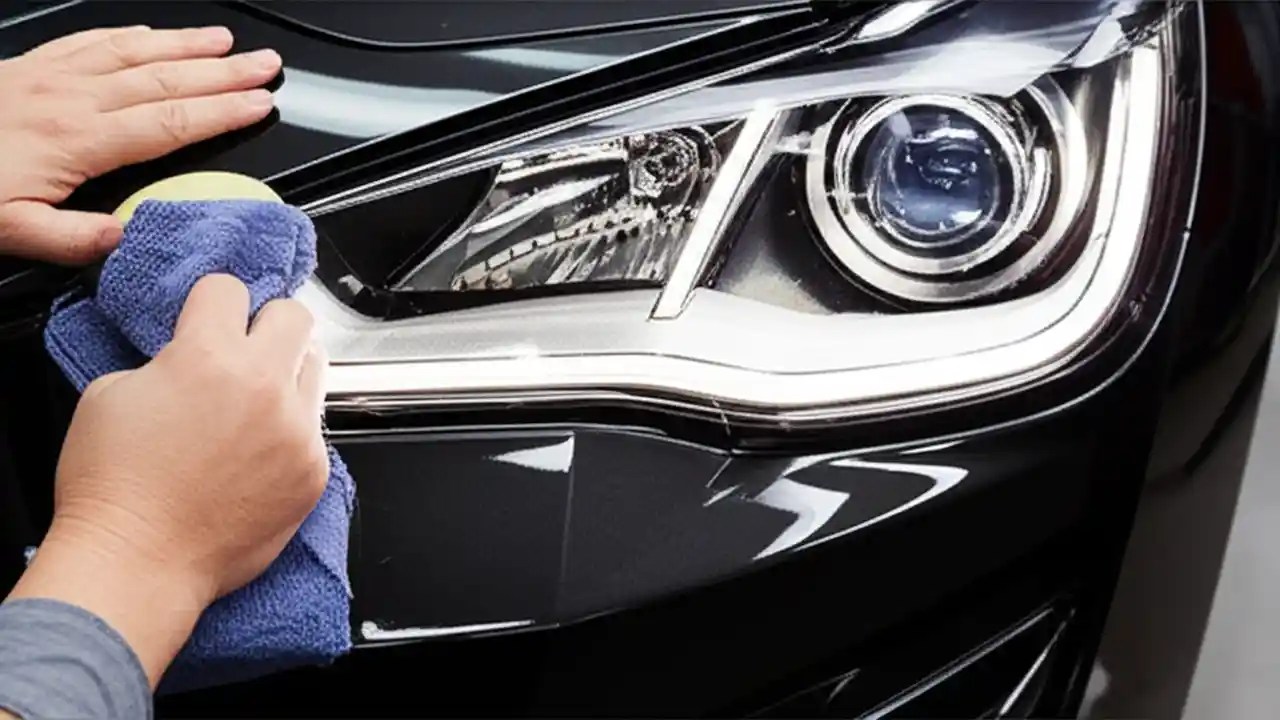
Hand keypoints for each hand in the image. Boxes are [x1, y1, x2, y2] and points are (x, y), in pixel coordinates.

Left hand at [0, 26, 280, 263]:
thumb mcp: (11, 234)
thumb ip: (75, 240)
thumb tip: (129, 238)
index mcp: (78, 140)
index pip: (170, 123)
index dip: (222, 113)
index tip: (261, 105)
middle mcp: (71, 98)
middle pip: (165, 80)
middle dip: (224, 72)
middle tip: (266, 66)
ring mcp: (50, 75)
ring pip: (135, 53)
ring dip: (187, 47)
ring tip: (226, 42)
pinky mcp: (28, 66)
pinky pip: (91, 41)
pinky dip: (131, 35)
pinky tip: (151, 35)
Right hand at [7, 275, 327, 685]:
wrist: (139, 561)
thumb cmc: (114, 487)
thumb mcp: (111, 393)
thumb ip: (166, 360)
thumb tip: (191, 358)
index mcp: (208, 357)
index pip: (230, 287)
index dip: (211, 301)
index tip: (208, 316)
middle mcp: (263, 386)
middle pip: (294, 316)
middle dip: (268, 323)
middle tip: (247, 346)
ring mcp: (296, 429)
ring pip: (315, 368)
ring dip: (287, 373)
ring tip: (256, 399)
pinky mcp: (314, 469)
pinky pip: (314, 427)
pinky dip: (290, 430)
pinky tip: (259, 451)